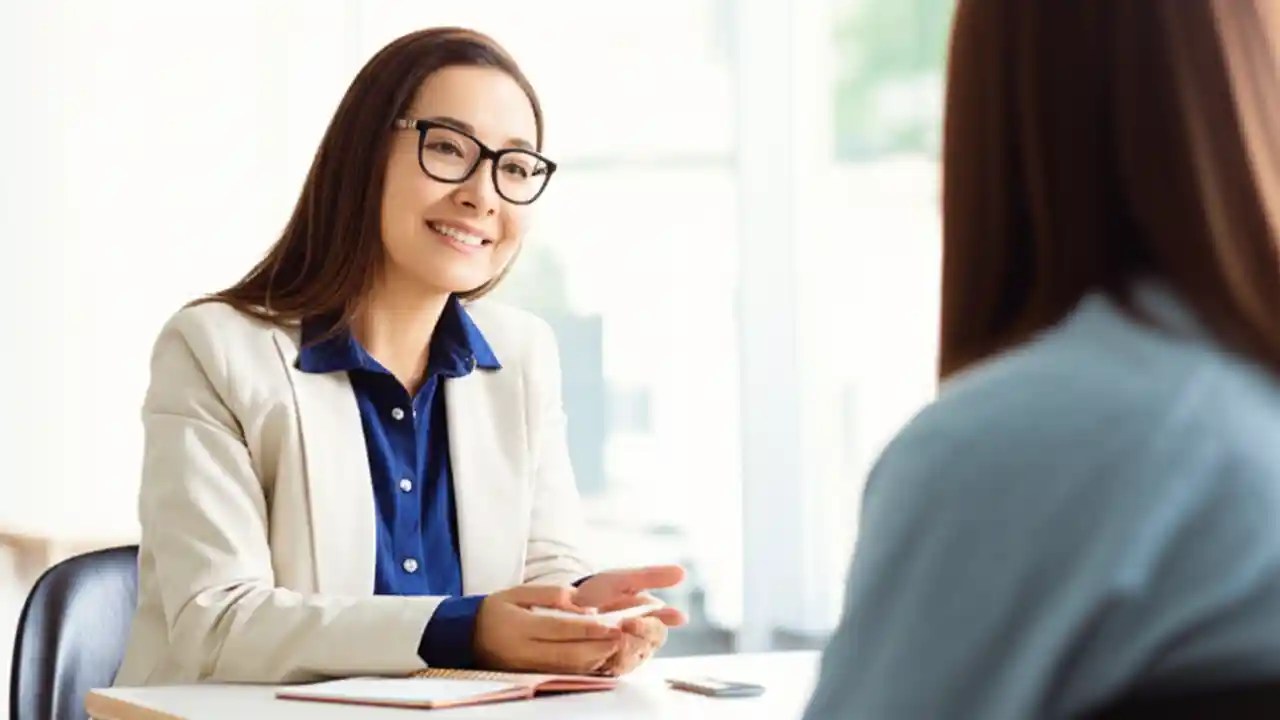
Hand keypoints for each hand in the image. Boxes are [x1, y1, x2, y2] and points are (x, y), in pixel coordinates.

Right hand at [473, 585, 622, 673]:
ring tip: (615, 647)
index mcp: (519, 627)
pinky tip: (598, 658)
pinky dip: (582, 668)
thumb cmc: (494, 611)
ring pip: (567, 668)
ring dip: (594, 660)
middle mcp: (523, 652)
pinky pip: (561, 675)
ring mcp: (526, 669)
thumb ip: (548, 594)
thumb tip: (579, 601)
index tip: (610, 625)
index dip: (587, 629)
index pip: (559, 629)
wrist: (464, 637)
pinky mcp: (530, 678)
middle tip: (620, 638)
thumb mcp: (516, 593)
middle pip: (567, 654)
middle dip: (597, 647)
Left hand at [574, 566, 687, 675]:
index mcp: (648, 621)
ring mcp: (624, 657)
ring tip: (609, 636)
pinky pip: (611, 670)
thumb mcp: (623, 579)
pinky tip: (598, 649)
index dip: (651, 626)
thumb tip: (683, 573)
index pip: (658, 630)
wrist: (565, 605)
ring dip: (621, 649)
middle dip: (635, 636)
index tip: (637, 619)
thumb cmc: (600, 592)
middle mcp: (639, 642)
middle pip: (646, 647)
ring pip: (630, 660)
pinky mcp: (607, 668)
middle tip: (622, 625)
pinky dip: (606, 659)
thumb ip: (652, 577)